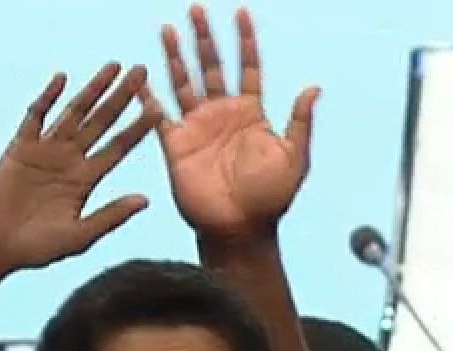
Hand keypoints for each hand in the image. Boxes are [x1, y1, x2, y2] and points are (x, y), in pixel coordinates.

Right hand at [0, 65, 157, 271]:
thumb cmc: (39, 247)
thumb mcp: (81, 235)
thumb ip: (111, 216)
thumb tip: (146, 200)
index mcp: (88, 179)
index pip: (120, 146)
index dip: (138, 127)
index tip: (159, 108)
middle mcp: (71, 159)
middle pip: (102, 121)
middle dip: (122, 96)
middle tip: (141, 71)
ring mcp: (46, 151)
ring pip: (74, 113)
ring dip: (93, 90)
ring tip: (113, 68)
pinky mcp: (21, 147)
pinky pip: (36, 117)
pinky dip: (48, 99)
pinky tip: (62, 79)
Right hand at [147, 5, 318, 242]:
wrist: (240, 228)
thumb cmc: (270, 198)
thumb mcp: (294, 158)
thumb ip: (300, 122)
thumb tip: (313, 87)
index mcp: (251, 114)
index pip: (249, 68)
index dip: (246, 41)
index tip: (242, 12)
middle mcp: (222, 114)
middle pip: (212, 66)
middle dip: (205, 37)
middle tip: (197, 7)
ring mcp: (197, 126)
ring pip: (184, 81)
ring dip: (176, 56)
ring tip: (169, 28)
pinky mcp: (175, 143)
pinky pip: (158, 115)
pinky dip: (147, 97)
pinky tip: (138, 77)